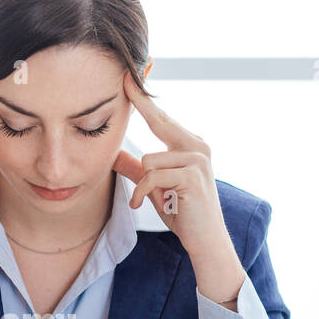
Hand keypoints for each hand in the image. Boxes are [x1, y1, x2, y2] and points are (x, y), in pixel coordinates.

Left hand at [113, 70, 245, 306]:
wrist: (205, 240)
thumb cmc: (182, 213)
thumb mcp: (154, 187)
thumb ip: (136, 168)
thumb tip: (113, 154)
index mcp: (190, 145)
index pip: (163, 118)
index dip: (144, 99)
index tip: (129, 78)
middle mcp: (197, 146)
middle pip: (159, 121)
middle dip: (140, 102)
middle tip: (123, 78)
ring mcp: (197, 160)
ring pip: (149, 159)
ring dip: (143, 184)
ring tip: (153, 199)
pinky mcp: (192, 176)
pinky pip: (152, 176)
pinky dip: (143, 193)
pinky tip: (145, 205)